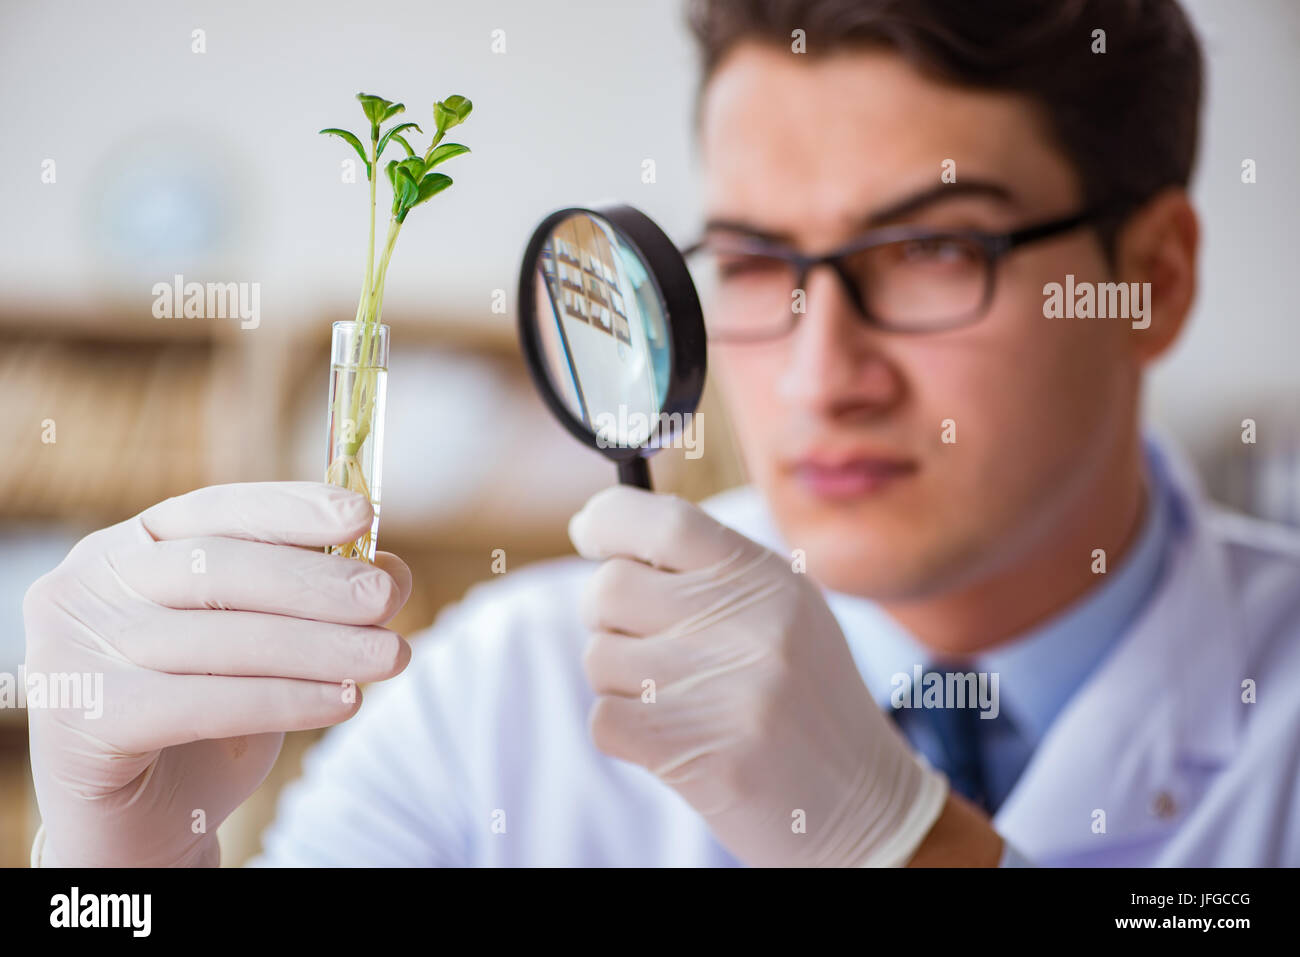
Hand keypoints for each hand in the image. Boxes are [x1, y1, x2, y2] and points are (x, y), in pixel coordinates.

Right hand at [23, 482, 412, 866]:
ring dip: (320, 646)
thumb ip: (315, 598)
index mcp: (126, 548)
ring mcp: (72, 652)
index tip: (362, 516)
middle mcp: (85, 587)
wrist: (143, 822)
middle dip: (315, 583)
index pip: (214, 510)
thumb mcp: (265, 645)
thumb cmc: (205, 717)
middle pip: (217, 568)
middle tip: (387, 598)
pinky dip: (285, 700)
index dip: (290, 510)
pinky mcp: (81, 720)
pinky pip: (202, 703)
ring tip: (391, 656)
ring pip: (220, 638)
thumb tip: (393, 569)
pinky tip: (344, 701)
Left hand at [569, 486, 948, 866]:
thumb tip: (598, 528)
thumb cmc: (804, 698)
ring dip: (619, 680)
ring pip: (599, 657)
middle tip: (640, 639)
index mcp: (768, 580)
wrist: (864, 802)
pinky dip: (624, 731)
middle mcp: (750, 625)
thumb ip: (708, 570)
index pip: (665, 521)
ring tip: (676, 698)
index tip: (590, 532)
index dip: (609, 520)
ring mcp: (727, 691)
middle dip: (605, 615)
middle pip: (610, 588)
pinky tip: (674, 738)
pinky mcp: (702, 755)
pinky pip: (604, 719)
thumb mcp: (784, 610)